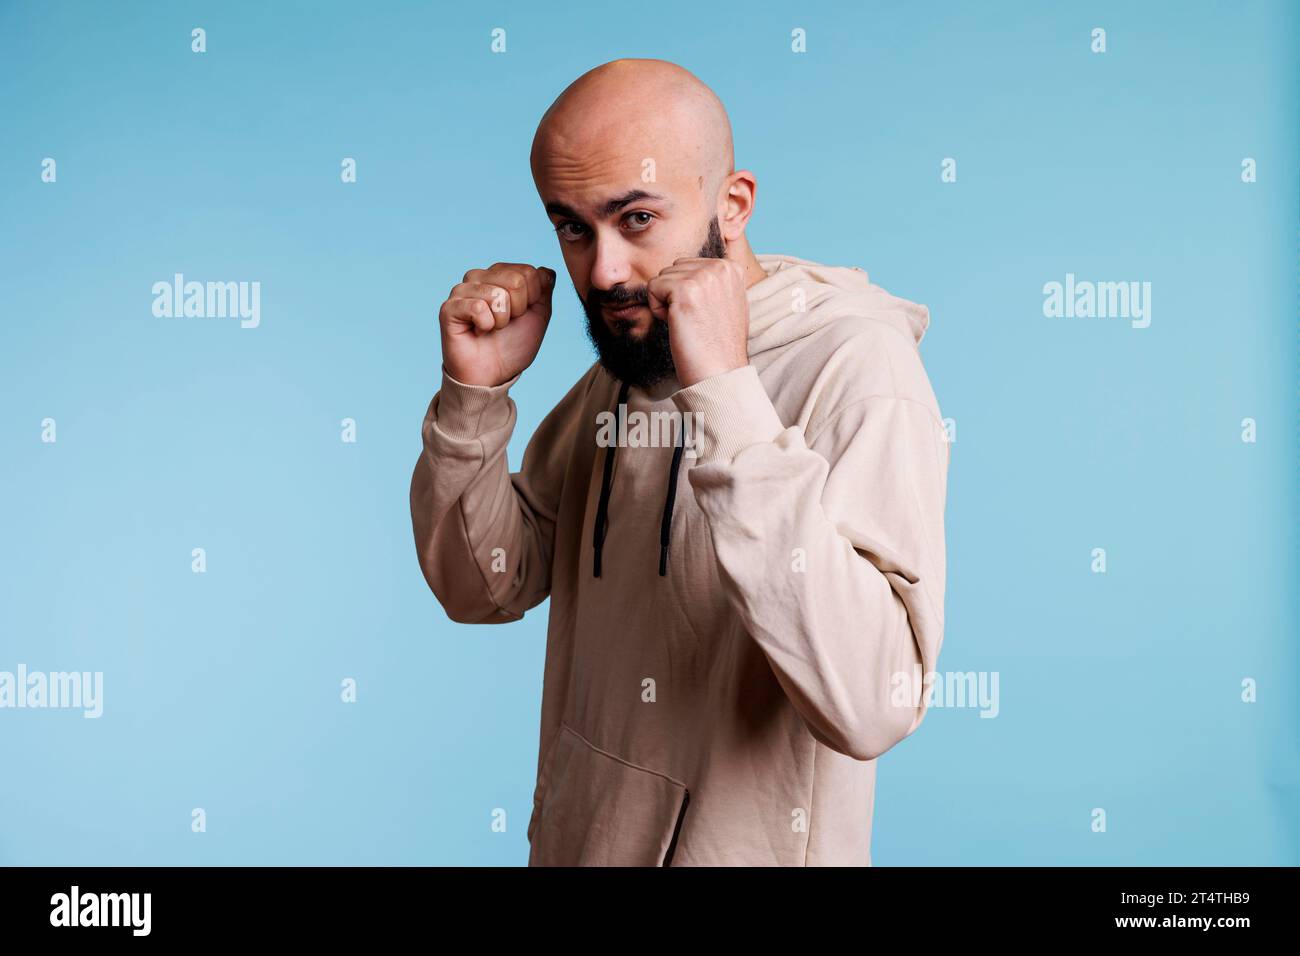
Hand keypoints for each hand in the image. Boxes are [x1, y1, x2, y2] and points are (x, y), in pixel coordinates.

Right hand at [439, 262, 555, 386]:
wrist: (492, 374)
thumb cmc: (512, 346)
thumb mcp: (538, 317)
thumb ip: (544, 291)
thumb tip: (547, 271)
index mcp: (500, 275)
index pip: (530, 272)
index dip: (532, 300)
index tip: (519, 315)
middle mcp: (479, 277)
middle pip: (516, 280)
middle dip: (518, 309)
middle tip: (504, 323)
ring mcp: (462, 290)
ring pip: (498, 294)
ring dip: (501, 320)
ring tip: (490, 328)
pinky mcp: (449, 308)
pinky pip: (478, 307)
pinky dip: (485, 325)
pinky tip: (477, 332)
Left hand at [647, 257, 749, 387]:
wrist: (721, 374)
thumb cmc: (718, 346)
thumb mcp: (726, 302)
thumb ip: (712, 281)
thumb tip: (687, 270)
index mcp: (732, 268)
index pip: (688, 265)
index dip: (688, 294)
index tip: (704, 315)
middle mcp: (721, 267)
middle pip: (674, 268)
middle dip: (675, 295)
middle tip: (694, 321)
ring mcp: (704, 277)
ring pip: (662, 277)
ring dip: (666, 303)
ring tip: (688, 324)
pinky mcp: (685, 289)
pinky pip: (652, 287)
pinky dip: (658, 310)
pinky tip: (678, 325)